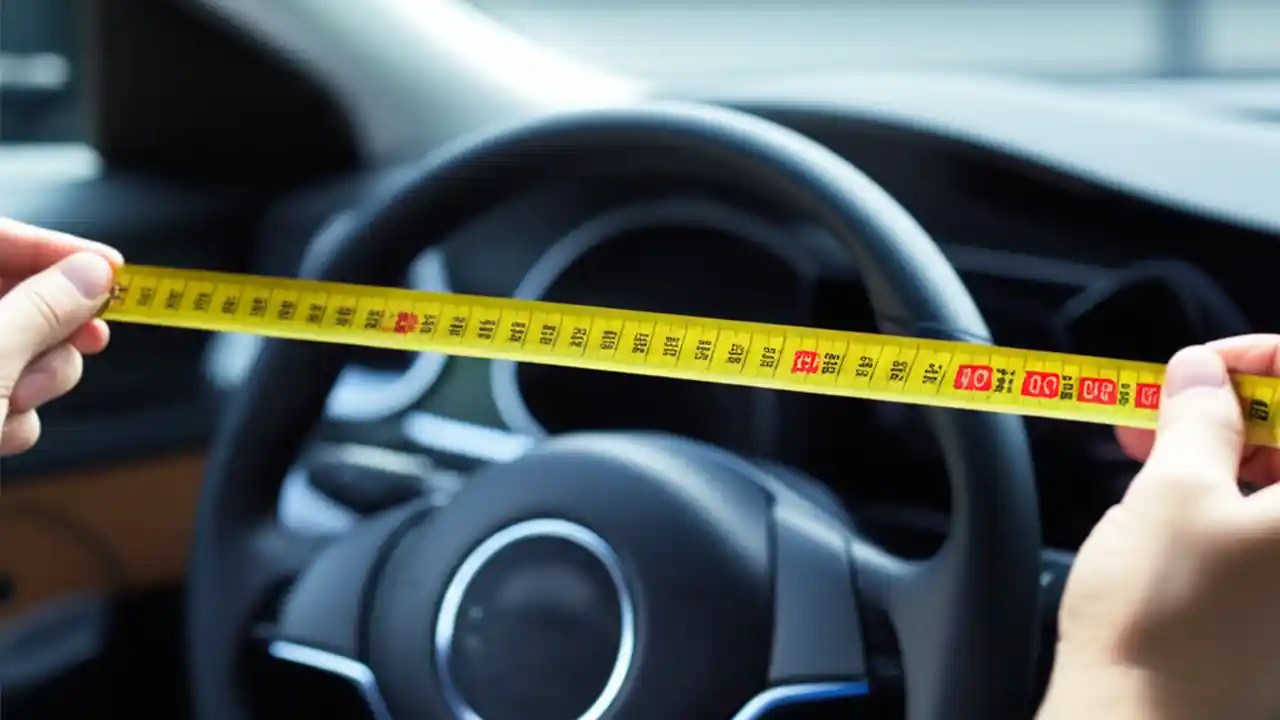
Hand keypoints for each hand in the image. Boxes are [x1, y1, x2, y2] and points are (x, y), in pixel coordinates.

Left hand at [0, 218, 122, 456]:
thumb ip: (42, 308)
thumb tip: (91, 273)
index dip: (55, 247)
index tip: (112, 268)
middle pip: (15, 295)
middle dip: (52, 329)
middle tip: (89, 339)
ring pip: (17, 349)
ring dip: (36, 383)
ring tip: (14, 405)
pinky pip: (3, 395)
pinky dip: (12, 417)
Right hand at [1038, 337, 1279, 719]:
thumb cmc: (1162, 613)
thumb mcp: (1172, 489)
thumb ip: (1199, 415)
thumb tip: (1202, 372)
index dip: (1262, 364)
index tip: (1202, 366)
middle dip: (1237, 408)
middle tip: (1166, 404)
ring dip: (1227, 450)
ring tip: (1150, 448)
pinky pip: (1271, 533)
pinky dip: (1231, 498)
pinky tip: (1172, 498)